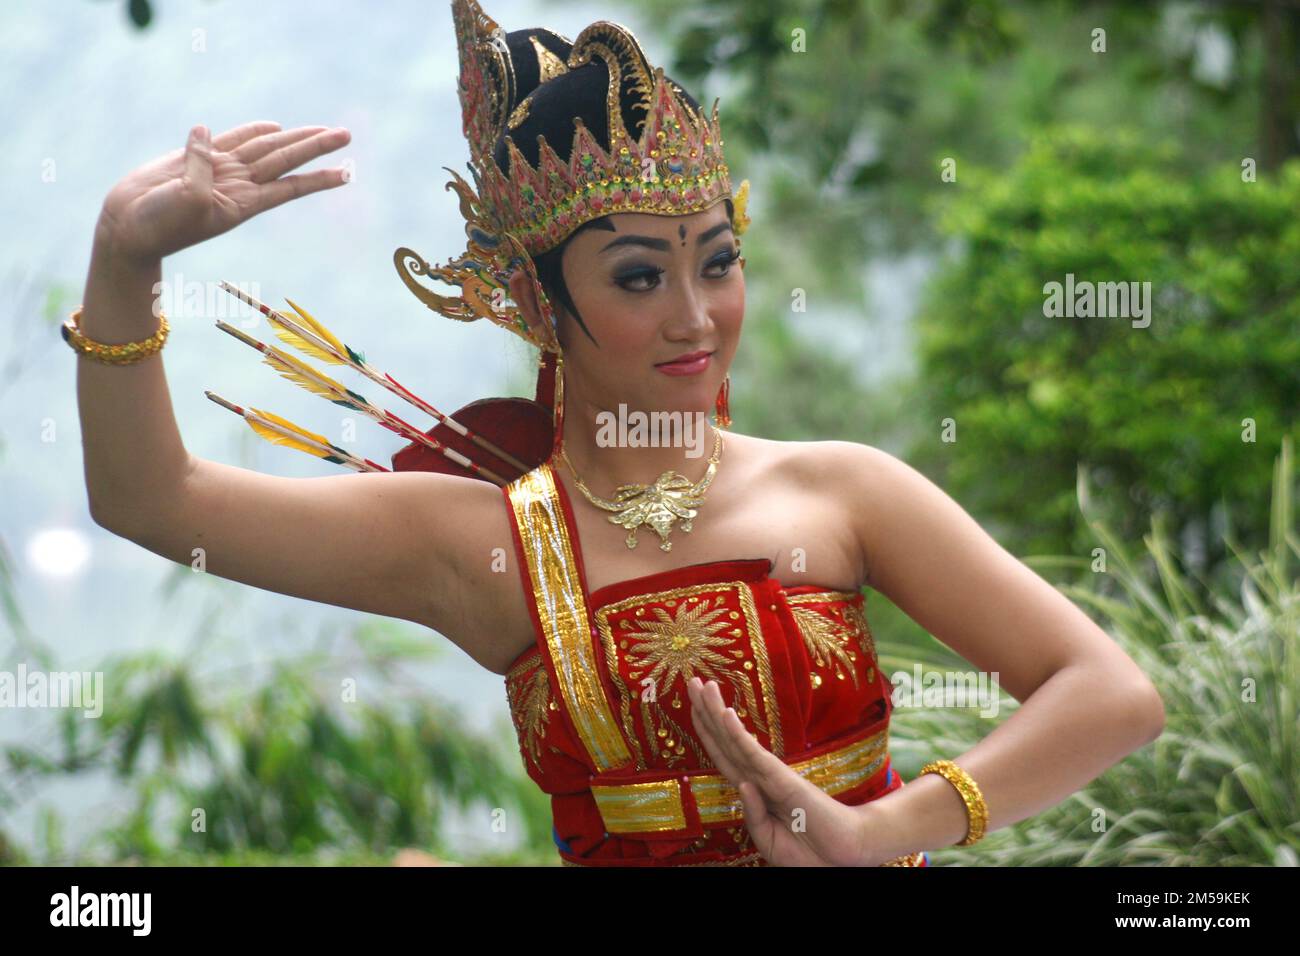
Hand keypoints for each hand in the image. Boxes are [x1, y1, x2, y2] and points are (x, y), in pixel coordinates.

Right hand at [96, 121, 350, 262]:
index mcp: (244, 203)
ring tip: (322, 130)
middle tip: (347, 134)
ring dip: (294, 137)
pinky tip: (274, 128)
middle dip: (317, 147)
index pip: (291, 185)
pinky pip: (232, 140)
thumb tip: (205, 131)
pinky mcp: (197, 158)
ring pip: (264, 147)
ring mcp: (220, 171)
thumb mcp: (188, 197)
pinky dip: (253, 131)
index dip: (320, 177)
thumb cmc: (160, 223)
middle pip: (285, 159)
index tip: (348, 173)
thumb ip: (202, 164)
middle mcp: (239, 185)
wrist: (127, 227)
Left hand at [686, 676, 884, 864]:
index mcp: (753, 790)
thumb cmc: (807, 850)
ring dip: (716, 711)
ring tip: (702, 685)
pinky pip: (755, 755)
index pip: (723, 754)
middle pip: (724, 739)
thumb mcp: (768, 839)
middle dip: (706, 709)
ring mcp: (770, 775)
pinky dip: (739, 735)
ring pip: (735, 740)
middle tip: (692, 681)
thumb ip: (752, 816)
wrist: (842, 857)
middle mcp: (758, 776)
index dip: (706, 730)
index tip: (693, 704)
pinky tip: (726, 714)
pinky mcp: (783, 779)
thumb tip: (742, 786)